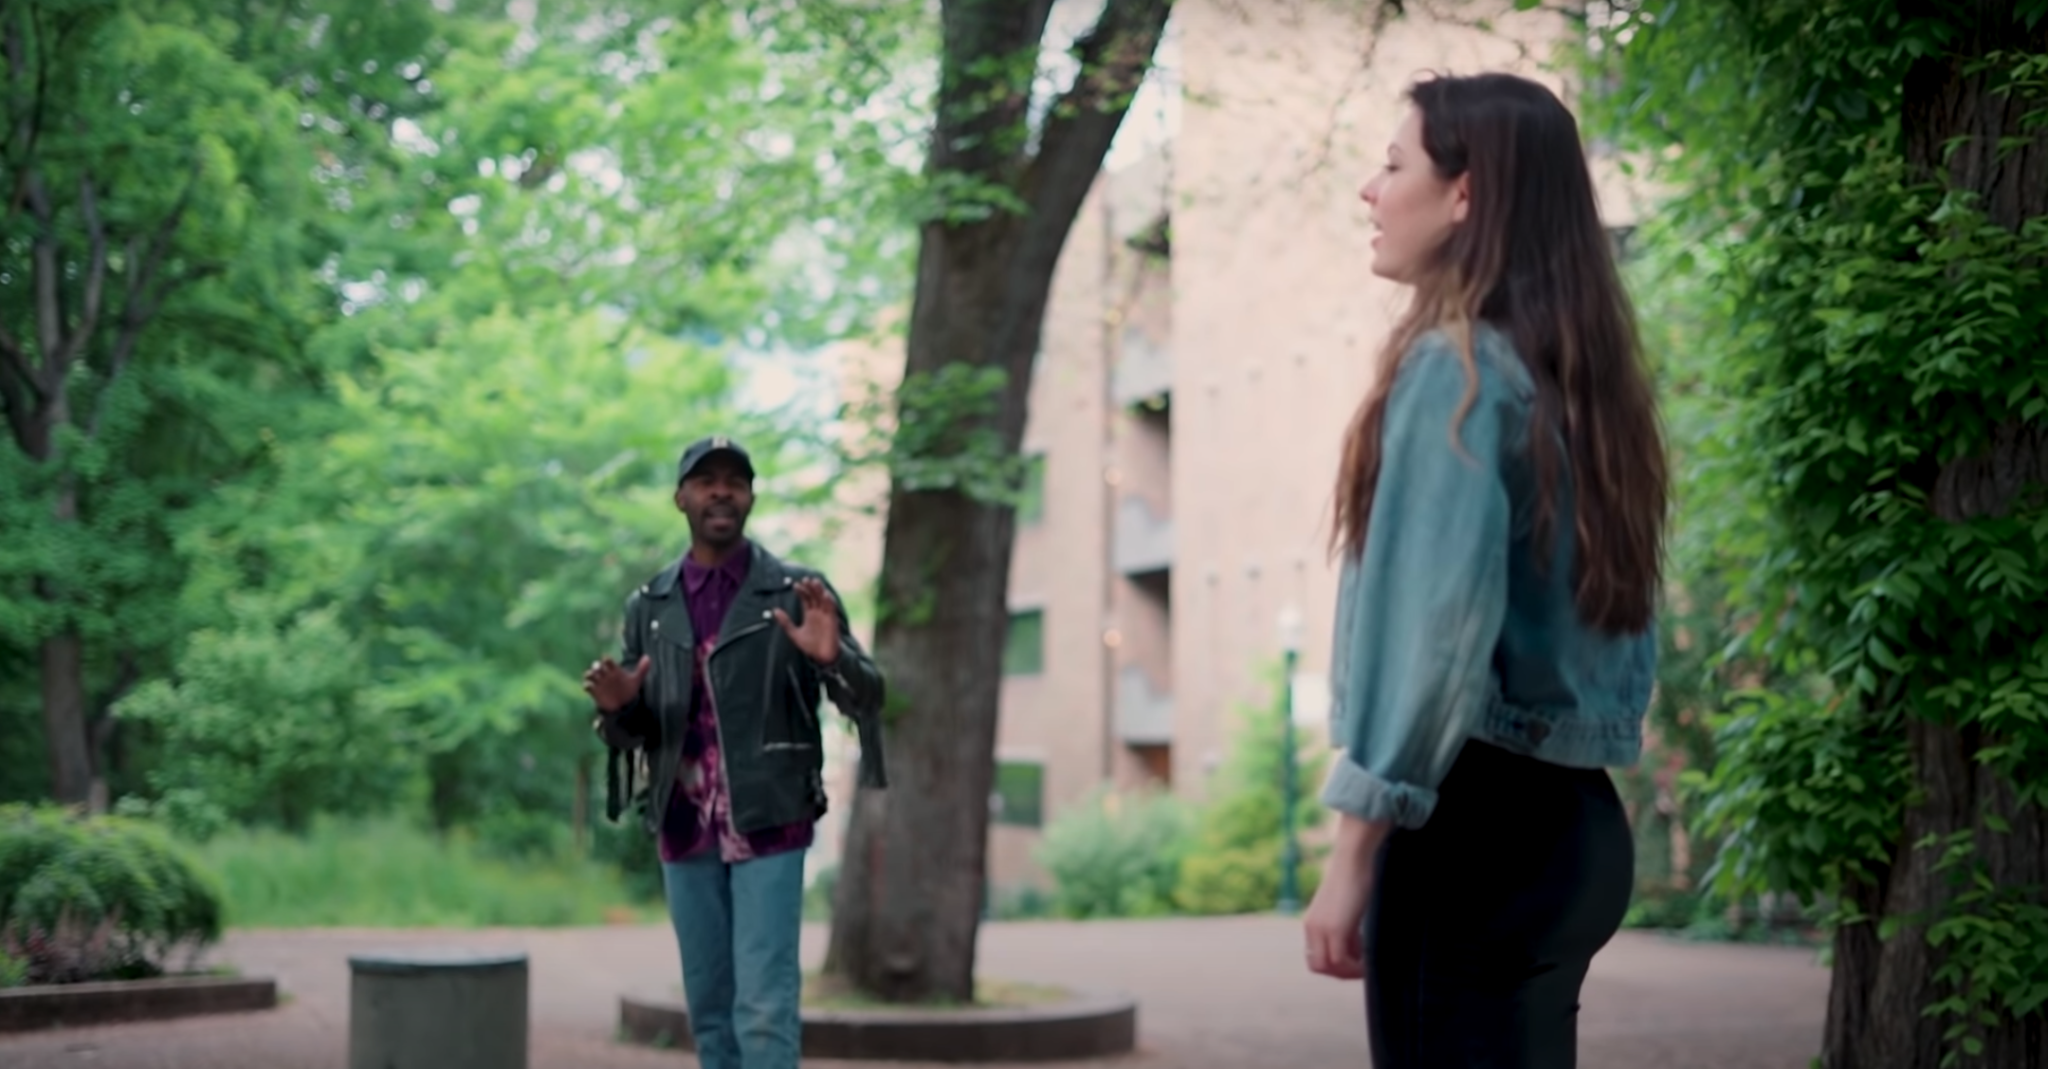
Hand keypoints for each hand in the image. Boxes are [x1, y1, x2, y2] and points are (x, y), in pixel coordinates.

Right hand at [583, 655, 649, 712]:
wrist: (624, 705)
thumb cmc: (629, 690)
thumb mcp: (636, 680)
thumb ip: (642, 669)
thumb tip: (648, 657)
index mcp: (614, 670)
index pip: (607, 660)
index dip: (606, 659)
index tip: (607, 662)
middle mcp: (605, 675)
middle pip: (596, 665)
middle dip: (596, 666)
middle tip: (598, 669)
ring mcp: (600, 683)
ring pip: (589, 674)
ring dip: (589, 673)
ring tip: (592, 676)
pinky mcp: (595, 691)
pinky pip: (587, 686)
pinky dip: (587, 685)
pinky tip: (590, 686)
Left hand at [773, 578, 841, 664]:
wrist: (822, 657)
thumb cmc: (810, 646)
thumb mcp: (794, 634)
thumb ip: (785, 622)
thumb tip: (774, 610)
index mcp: (810, 613)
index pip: (806, 598)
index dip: (801, 591)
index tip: (795, 585)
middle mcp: (818, 612)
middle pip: (815, 596)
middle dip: (810, 587)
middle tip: (805, 579)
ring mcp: (826, 615)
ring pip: (823, 599)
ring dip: (820, 590)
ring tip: (815, 582)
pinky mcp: (833, 620)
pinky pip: (832, 609)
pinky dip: (829, 601)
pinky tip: (825, 595)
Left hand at [1303, 860, 1371, 979]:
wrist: (1353, 859)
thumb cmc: (1355, 879)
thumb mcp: (1346, 910)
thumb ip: (1346, 931)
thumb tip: (1356, 950)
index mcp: (1312, 923)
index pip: (1315, 957)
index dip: (1334, 965)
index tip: (1353, 961)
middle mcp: (1312, 927)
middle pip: (1317, 966)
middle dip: (1339, 972)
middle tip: (1359, 967)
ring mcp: (1321, 929)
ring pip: (1326, 967)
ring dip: (1347, 971)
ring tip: (1365, 966)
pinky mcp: (1334, 928)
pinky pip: (1339, 960)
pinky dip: (1354, 967)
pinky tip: (1366, 962)